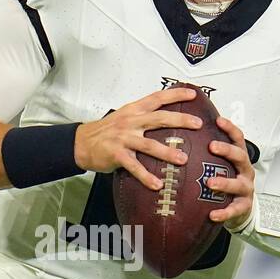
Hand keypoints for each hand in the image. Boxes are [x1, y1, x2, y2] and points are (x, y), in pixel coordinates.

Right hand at [74, 88, 201, 191]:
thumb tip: (168, 117)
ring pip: (149, 145)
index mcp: (133, 110)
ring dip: (167, 153)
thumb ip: (143, 115)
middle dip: (180, 120)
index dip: (175, 94)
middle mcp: (130, 122)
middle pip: (159, 118)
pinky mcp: (117, 155)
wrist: (81, 142)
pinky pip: (134, 167)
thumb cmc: (105, 131)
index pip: (157, 98)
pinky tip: (157, 184)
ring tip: (183, 159)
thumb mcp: (124, 116)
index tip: (193, 94)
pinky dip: (146, 177)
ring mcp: (123, 138)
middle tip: (198, 124)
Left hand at [206, 116, 255, 227]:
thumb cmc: (228, 181)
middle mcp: (245, 171)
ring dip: (224, 182)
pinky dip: (224, 212)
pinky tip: (212, 214)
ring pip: (238, 184)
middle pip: (240, 157)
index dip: (230, 128)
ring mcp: (246, 189)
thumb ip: (208, 154)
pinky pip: (234, 210)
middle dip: (227, 150)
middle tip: (212, 146)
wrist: (241, 208)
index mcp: (240, 158)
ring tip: (210, 183)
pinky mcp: (243, 207)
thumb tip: (183, 135)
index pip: (238, 139)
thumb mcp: (222, 165)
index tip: (218, 120)